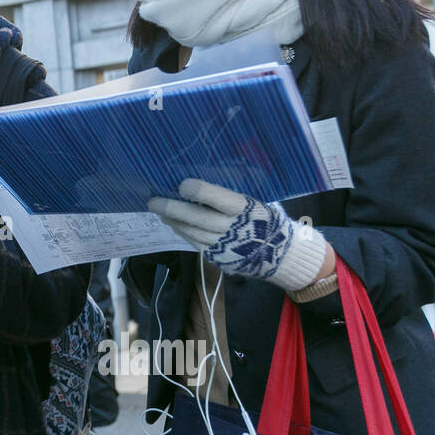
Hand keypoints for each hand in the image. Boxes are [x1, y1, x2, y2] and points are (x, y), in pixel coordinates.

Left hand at [147, 178, 327, 292]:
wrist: (281, 254)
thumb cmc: (264, 219)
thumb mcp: (256, 200)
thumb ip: (230, 193)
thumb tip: (201, 176)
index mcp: (245, 209)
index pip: (216, 198)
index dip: (196, 190)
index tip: (181, 184)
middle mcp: (234, 229)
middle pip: (197, 217)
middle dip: (172, 209)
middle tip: (153, 201)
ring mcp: (225, 246)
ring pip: (192, 232)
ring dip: (174, 221)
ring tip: (160, 211)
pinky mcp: (219, 259)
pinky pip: (195, 244)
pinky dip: (183, 233)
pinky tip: (174, 224)